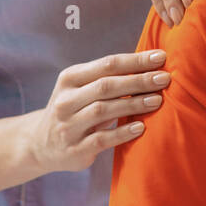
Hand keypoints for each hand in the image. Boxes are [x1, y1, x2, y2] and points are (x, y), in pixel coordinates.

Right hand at [29, 50, 170, 172]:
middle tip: (164, 78)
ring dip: (133, 104)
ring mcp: (68, 125)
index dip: (135, 60)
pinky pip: (101, 139)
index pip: (107, 64)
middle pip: (106, 85)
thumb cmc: (74, 109)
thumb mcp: (81, 88)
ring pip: (103, 110)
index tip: (161, 57)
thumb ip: (108, 77)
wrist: (41, 144)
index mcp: (70, 78)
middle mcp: (65, 100)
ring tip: (158, 100)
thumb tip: (151, 64)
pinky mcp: (75, 149)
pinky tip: (141, 127)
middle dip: (138, 80)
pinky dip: (122, 132)